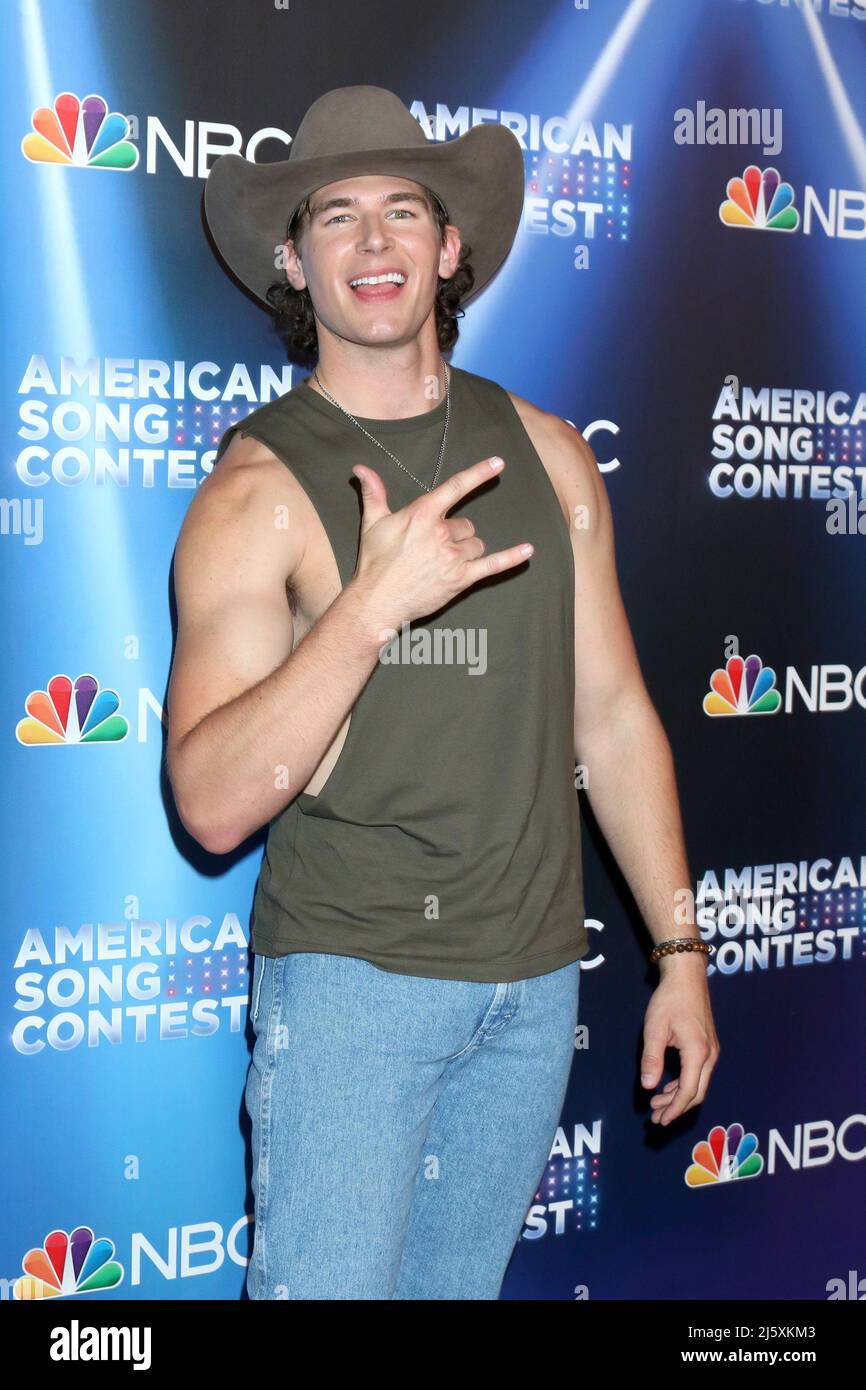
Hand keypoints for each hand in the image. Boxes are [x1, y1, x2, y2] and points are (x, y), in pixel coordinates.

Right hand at [349, 456, 533, 629]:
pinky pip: (493, 564)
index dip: (479, 473)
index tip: (499, 463)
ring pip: (476, 544)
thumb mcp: (372, 523)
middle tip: (432, 551)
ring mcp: (453, 556)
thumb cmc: (374, 562)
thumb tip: (361, 468)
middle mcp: (442, 532)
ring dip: (466, 551)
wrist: (377, 600)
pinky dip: (512, 558)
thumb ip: (374, 492)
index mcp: (423, 513)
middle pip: (467, 525)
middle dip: (455, 535)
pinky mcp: (461, 579)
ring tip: (441, 564)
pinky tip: (528, 550)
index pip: (457, 487)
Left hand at [640, 962, 720, 1125]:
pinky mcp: (708, 1045)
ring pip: (699, 1084)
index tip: (660, 1120)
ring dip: (679, 1097)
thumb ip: (652, 1058)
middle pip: (697, 1092)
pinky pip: (699, 1073)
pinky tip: (668, 1086)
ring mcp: (711, 1050)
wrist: (687, 977)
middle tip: (655, 1117)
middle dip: (676, 1108)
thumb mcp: (655, 1028)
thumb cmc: (670, 1000)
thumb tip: (648, 1086)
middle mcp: (710, 1055)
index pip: (688, 1091)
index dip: (674, 1109)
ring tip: (657, 1104)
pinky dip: (684, 1084)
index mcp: (698, 1053)